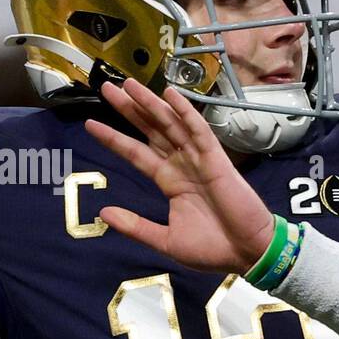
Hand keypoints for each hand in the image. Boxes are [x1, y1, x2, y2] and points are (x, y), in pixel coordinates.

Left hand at [85, 79, 275, 273]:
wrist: (247, 254)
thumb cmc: (211, 248)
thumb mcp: (165, 240)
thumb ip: (135, 226)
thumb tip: (104, 213)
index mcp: (170, 181)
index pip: (136, 153)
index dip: (114, 138)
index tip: (91, 124)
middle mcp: (181, 164)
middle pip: (150, 130)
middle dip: (129, 109)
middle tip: (107, 87)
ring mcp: (198, 159)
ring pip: (170, 124)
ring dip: (150, 103)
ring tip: (129, 85)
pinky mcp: (216, 159)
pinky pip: (199, 130)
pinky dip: (185, 112)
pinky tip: (170, 95)